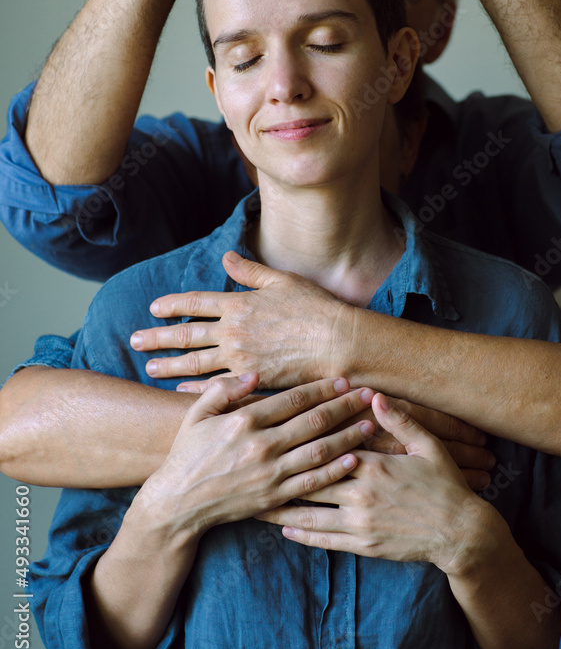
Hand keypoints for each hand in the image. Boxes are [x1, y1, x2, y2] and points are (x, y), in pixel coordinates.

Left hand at [130, 251, 353, 386]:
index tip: (154, 308)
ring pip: (195, 362)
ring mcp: (240, 357)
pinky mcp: (251, 379)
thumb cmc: (315, 309)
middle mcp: (233, 330)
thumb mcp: (282, 281)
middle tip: (135, 340)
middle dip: (158, 337)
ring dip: (169, 365)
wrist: (336, 342)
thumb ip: (250, 272)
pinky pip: (215, 386)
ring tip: (150, 368)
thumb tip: (227, 257)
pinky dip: (194, 389)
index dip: (172, 305)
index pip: (195, 302)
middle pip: (186, 334)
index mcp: (239, 304)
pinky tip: (179, 391)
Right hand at [138, 376, 376, 539]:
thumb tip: (255, 374)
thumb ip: (224, 389)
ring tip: (370, 424)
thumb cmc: (187, 453)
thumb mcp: (197, 414)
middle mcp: (261, 447)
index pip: (292, 399)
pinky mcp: (274, 498)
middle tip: (369, 395)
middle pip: (314, 422)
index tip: (343, 380)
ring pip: (319, 452)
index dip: (321, 388)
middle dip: (345, 407)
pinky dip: (335, 471)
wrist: (177, 504)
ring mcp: (269, 475)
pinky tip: (355, 459)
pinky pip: (312, 484)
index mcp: (243, 421)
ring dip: (348, 437)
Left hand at [255, 391, 496, 572]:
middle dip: (278, 474)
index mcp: (372, 464)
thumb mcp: (427, 446)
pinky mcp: (364, 545)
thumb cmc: (446, 485)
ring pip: (309, 513)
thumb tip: (374, 395)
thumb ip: (399, 420)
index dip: (298, 439)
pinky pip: (326, 540)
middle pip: (308, 479)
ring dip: (280, 510)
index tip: (273, 432)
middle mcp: (360, 492)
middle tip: (249, 468)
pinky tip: (285, 532)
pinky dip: (303, 535)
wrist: (462, 532)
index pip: (325, 446)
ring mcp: (360, 521)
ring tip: (254, 504)